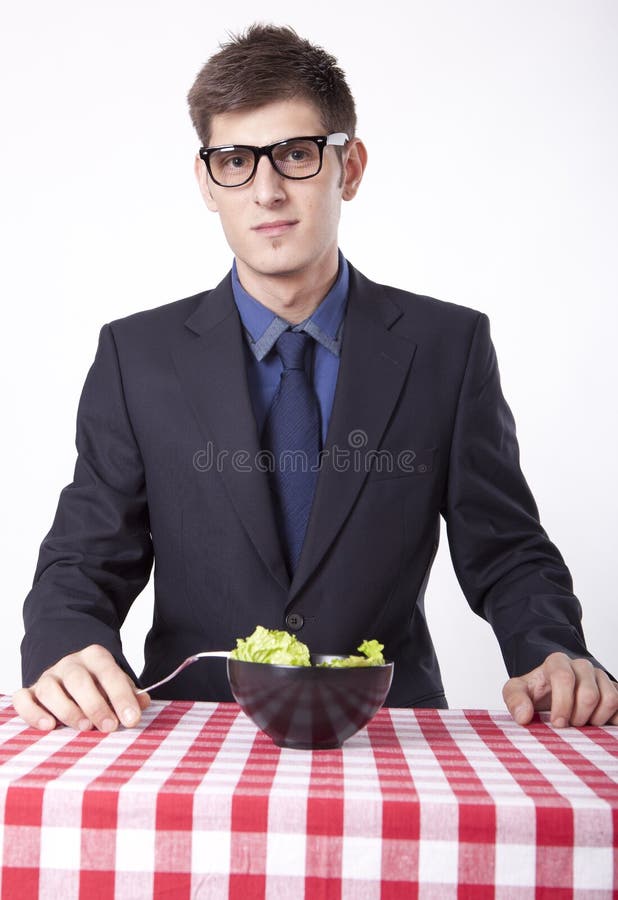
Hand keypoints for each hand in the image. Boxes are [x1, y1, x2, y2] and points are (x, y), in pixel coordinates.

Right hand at [12, 644, 149, 732]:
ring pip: (50, 689)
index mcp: (96, 657)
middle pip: (79, 680)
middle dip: (95, 705)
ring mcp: (48, 676)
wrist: (72, 675)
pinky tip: (48, 726)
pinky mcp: (30, 692)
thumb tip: (143, 702)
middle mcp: (70, 664)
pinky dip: (33, 713)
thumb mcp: (118, 685)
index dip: (122, 697)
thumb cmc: (99, 686)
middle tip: (108, 727)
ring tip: (83, 727)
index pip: (110, 673)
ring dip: (67, 710)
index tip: (131, 719)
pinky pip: (24, 699)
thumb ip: (130, 694)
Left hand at [503, 652, 617, 726]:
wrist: (552, 691)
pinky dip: (612, 720)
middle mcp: (581, 666)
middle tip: (569, 726)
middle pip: (589, 693)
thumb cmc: (536, 692)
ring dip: (596, 719)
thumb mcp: (517, 691)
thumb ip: (515, 699)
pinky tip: (598, 724)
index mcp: (557, 662)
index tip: (557, 723)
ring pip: (610, 699)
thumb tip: (523, 717)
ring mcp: (600, 677)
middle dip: (579, 716)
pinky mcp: (614, 689)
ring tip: (582, 724)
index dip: (562, 703)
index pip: (564, 677)